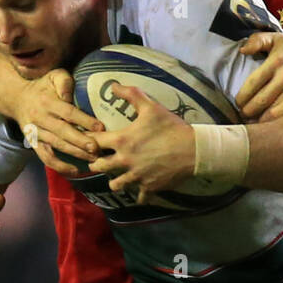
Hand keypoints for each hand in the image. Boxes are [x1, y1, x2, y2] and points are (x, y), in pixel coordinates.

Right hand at [12, 70, 102, 174]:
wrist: (17, 98)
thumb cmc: (43, 87)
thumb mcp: (53, 76)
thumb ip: (64, 81)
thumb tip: (69, 96)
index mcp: (47, 101)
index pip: (67, 112)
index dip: (84, 120)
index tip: (100, 128)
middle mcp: (40, 118)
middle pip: (62, 131)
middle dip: (80, 141)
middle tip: (97, 149)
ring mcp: (36, 132)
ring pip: (56, 145)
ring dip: (75, 154)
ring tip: (93, 159)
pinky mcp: (34, 143)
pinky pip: (46, 158)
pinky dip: (60, 166)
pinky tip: (76, 171)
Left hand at [87, 85, 194, 200]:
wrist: (193, 149)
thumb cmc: (171, 127)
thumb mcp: (151, 106)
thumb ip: (130, 94)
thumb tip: (113, 85)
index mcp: (122, 140)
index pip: (94, 141)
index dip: (90, 140)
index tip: (91, 140)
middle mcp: (125, 161)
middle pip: (99, 167)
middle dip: (96, 163)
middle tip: (99, 160)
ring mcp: (137, 177)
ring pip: (115, 185)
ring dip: (114, 181)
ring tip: (118, 176)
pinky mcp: (149, 187)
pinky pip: (138, 198)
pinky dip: (138, 195)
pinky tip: (139, 191)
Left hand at [236, 34, 282, 120]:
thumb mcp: (279, 39)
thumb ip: (258, 40)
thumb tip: (242, 51)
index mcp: (276, 59)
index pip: (253, 82)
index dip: (243, 96)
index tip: (238, 104)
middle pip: (262, 98)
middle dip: (250, 110)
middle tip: (244, 117)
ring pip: (275, 106)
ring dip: (262, 117)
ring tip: (254, 123)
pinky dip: (278, 118)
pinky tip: (270, 123)